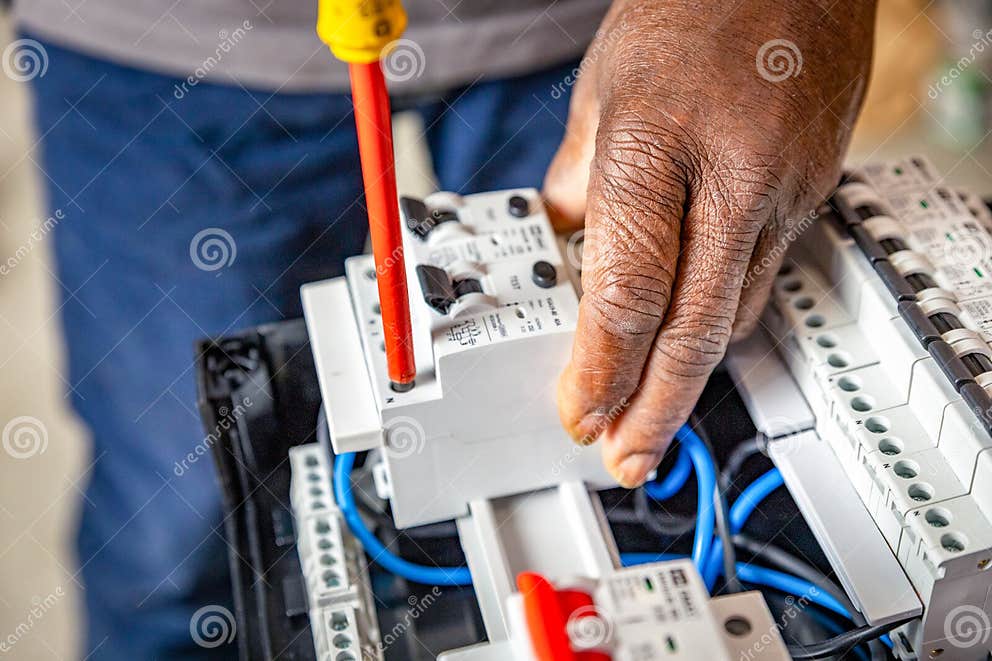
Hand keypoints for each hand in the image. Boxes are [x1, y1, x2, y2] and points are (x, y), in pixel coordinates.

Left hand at [545, 0, 875, 486]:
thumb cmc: (690, 12)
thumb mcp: (602, 94)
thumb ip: (578, 185)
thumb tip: (562, 251)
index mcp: (654, 145)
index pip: (625, 292)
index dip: (600, 370)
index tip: (578, 410)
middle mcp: (728, 176)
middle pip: (692, 330)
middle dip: (653, 411)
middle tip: (625, 456)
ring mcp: (781, 189)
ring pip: (734, 316)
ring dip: (689, 378)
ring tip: (650, 413)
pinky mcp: (811, 195)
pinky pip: (762, 281)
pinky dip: (721, 324)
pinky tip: (691, 343)